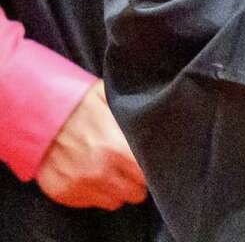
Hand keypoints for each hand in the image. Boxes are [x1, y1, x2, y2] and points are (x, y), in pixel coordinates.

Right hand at [35, 81, 147, 210]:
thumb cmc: (76, 102)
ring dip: (116, 188)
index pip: (146, 175)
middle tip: (129, 166)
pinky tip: (91, 174)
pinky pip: (90, 202)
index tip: (144, 161)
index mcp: (115, 147)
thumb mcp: (107, 96)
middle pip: (134, 193)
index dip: (147, 168)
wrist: (37, 114)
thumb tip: (152, 115)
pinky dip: (94, 192)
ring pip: (114, 201)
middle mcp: (99, 171)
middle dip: (135, 180)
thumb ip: (131, 110)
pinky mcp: (62, 193)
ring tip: (110, 170)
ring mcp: (79, 185)